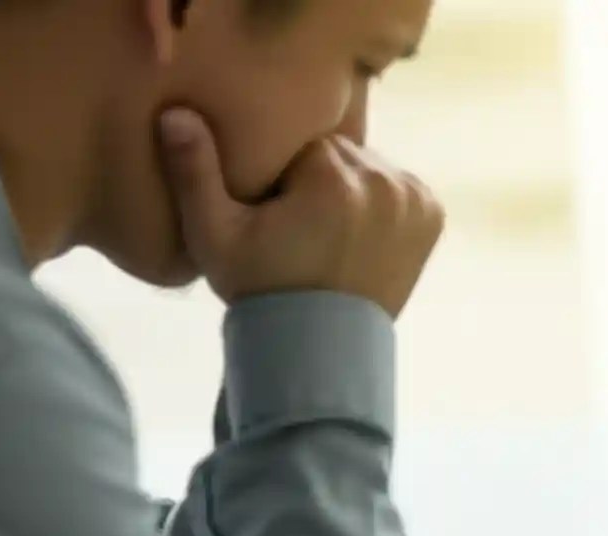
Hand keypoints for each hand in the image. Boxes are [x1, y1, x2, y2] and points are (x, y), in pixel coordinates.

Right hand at [157, 108, 444, 318]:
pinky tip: (359, 236)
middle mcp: (381, 179)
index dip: (283, 177)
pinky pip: (398, 186)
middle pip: (339, 153)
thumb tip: (176, 113)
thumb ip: (194, 172)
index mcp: (332, 176)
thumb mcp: (214, 236)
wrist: (320, 350)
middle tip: (300, 226)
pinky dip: (381, 203)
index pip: (301, 144)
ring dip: (351, 188)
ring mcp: (413, 197)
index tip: (275, 213)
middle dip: (318, 179)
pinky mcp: (431, 214)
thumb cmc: (260, 291)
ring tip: (329, 234)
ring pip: (368, 167)